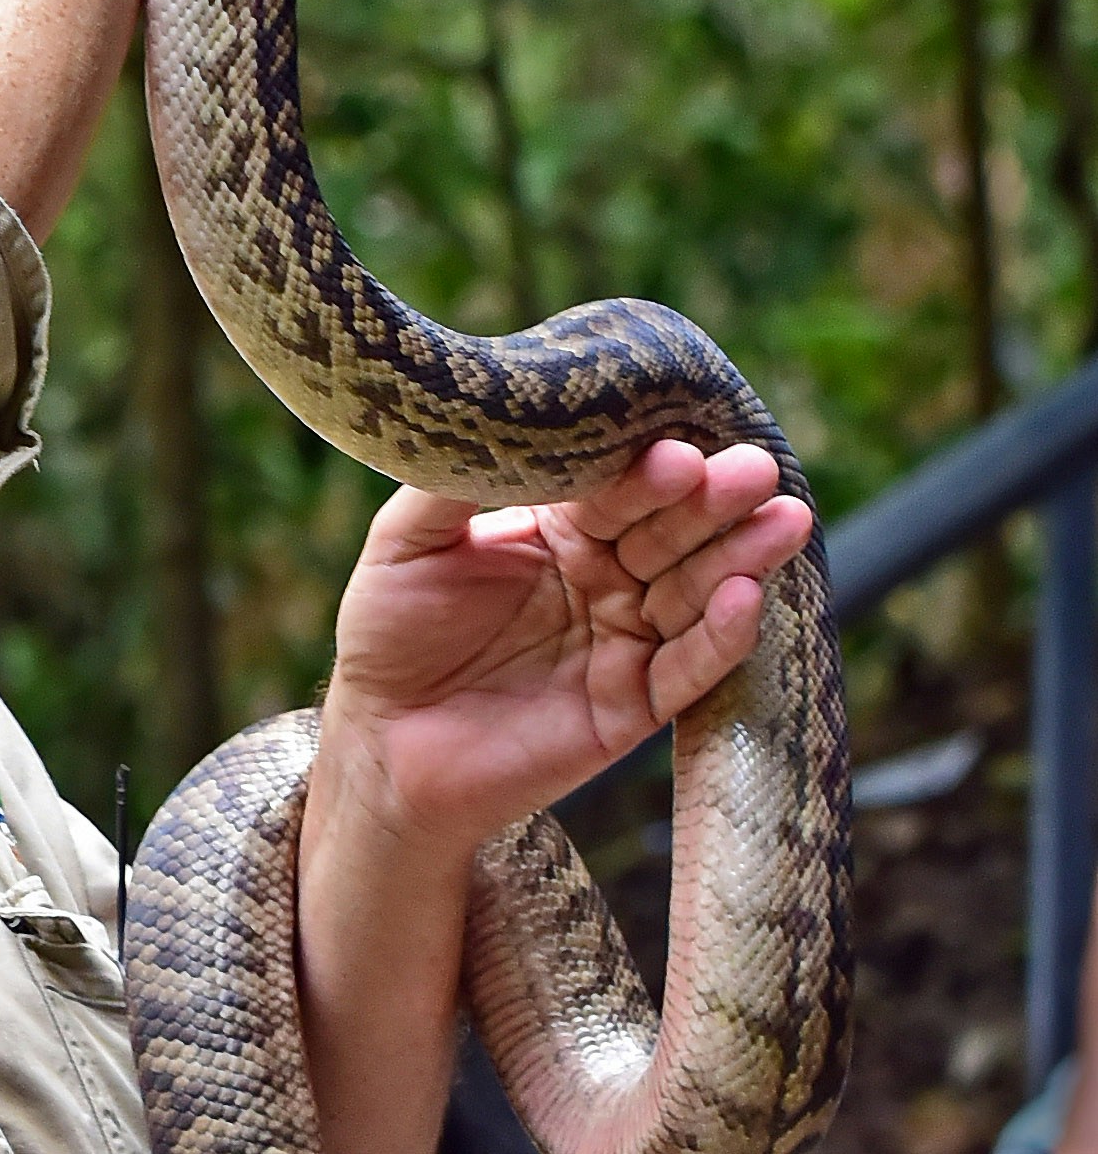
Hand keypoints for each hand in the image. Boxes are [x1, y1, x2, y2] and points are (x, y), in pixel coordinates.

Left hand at [314, 441, 813, 859]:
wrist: (381, 742)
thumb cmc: (387, 629)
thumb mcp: (406, 541)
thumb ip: (451, 484)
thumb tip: (496, 420)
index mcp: (558, 525)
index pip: (613, 488)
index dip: (645, 471)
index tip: (677, 451)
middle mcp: (602, 575)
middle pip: (668, 531)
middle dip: (713, 500)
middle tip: (754, 469)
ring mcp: (622, 639)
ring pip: (693, 592)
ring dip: (740, 557)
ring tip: (783, 520)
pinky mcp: (630, 707)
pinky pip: (685, 672)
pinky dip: (719, 638)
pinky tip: (747, 600)